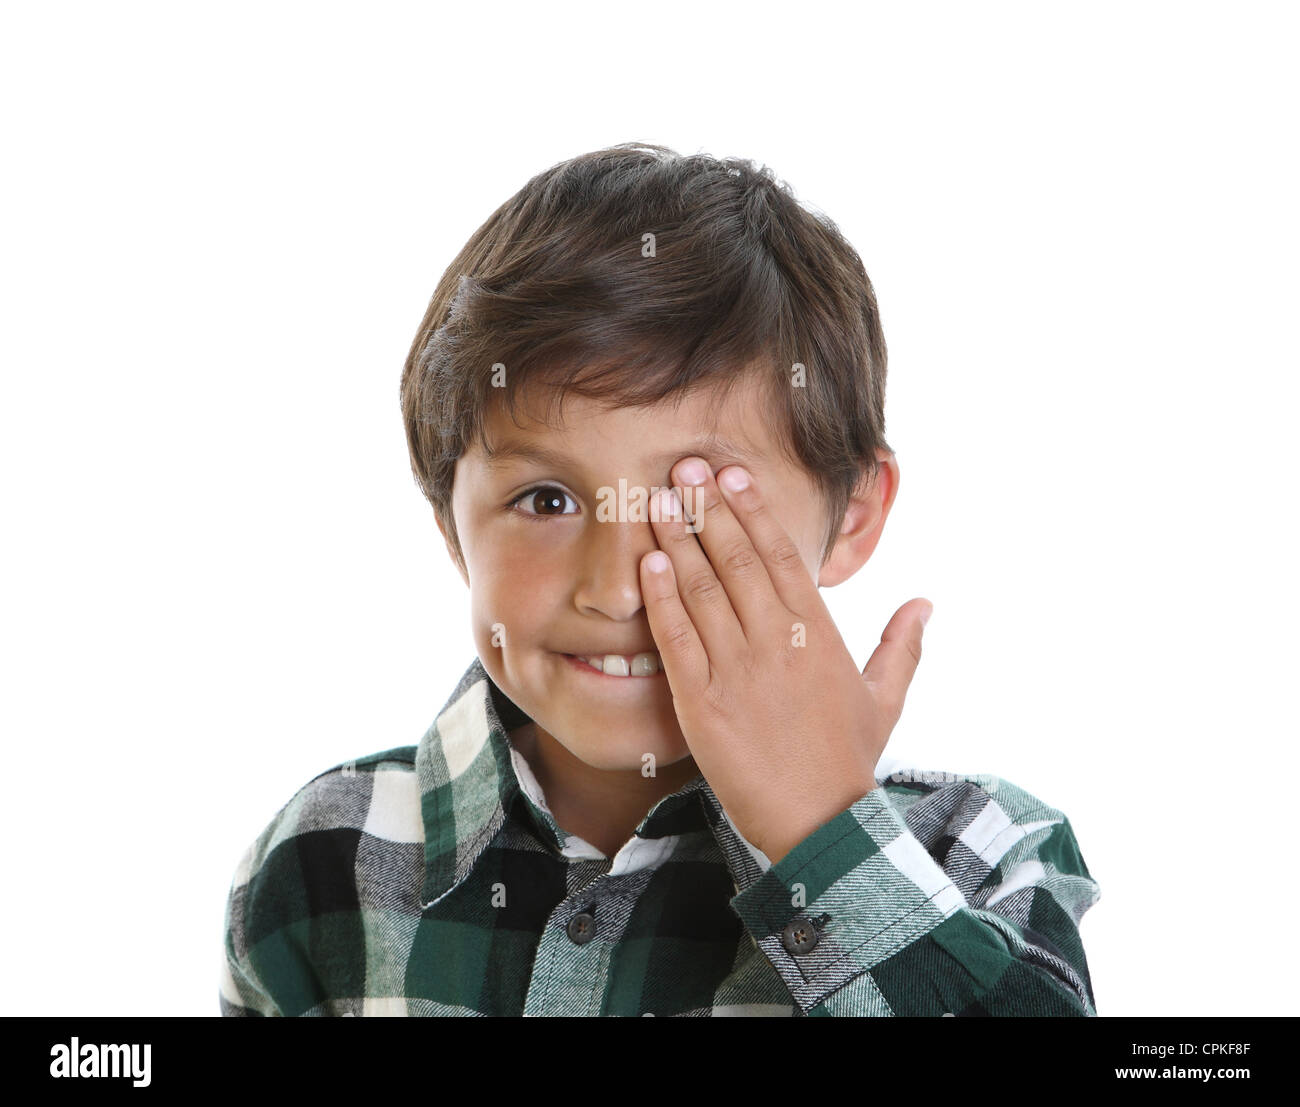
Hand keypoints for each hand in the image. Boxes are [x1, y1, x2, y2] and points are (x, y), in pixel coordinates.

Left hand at [639, 457, 931, 865]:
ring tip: (659, 498)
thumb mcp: (884, 698)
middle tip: (685, 466)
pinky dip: (660, 597)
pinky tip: (647, 562)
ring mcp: (736, 670)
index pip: (780, 556)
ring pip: (702, 590)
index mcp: (818, 634)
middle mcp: (776, 642)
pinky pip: (676, 638)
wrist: (820, 824)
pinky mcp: (700, 703)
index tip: (732, 475)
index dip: (753, 511)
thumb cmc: (848, 760)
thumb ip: (901, 645)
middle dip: (709, 509)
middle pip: (736, 560)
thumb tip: (926, 602)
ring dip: (678, 540)